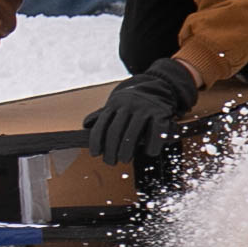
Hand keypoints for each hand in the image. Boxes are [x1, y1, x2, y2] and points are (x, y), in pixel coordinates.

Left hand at [82, 58, 197, 165]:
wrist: (158, 85)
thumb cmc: (133, 101)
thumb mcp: (116, 103)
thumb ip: (103, 114)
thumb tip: (86, 125)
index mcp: (115, 103)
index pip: (102, 124)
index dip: (96, 141)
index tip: (95, 154)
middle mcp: (128, 104)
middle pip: (115, 131)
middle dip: (111, 150)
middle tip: (110, 162)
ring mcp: (145, 108)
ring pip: (132, 134)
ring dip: (126, 151)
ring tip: (124, 159)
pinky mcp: (161, 112)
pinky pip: (155, 132)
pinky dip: (152, 145)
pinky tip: (149, 152)